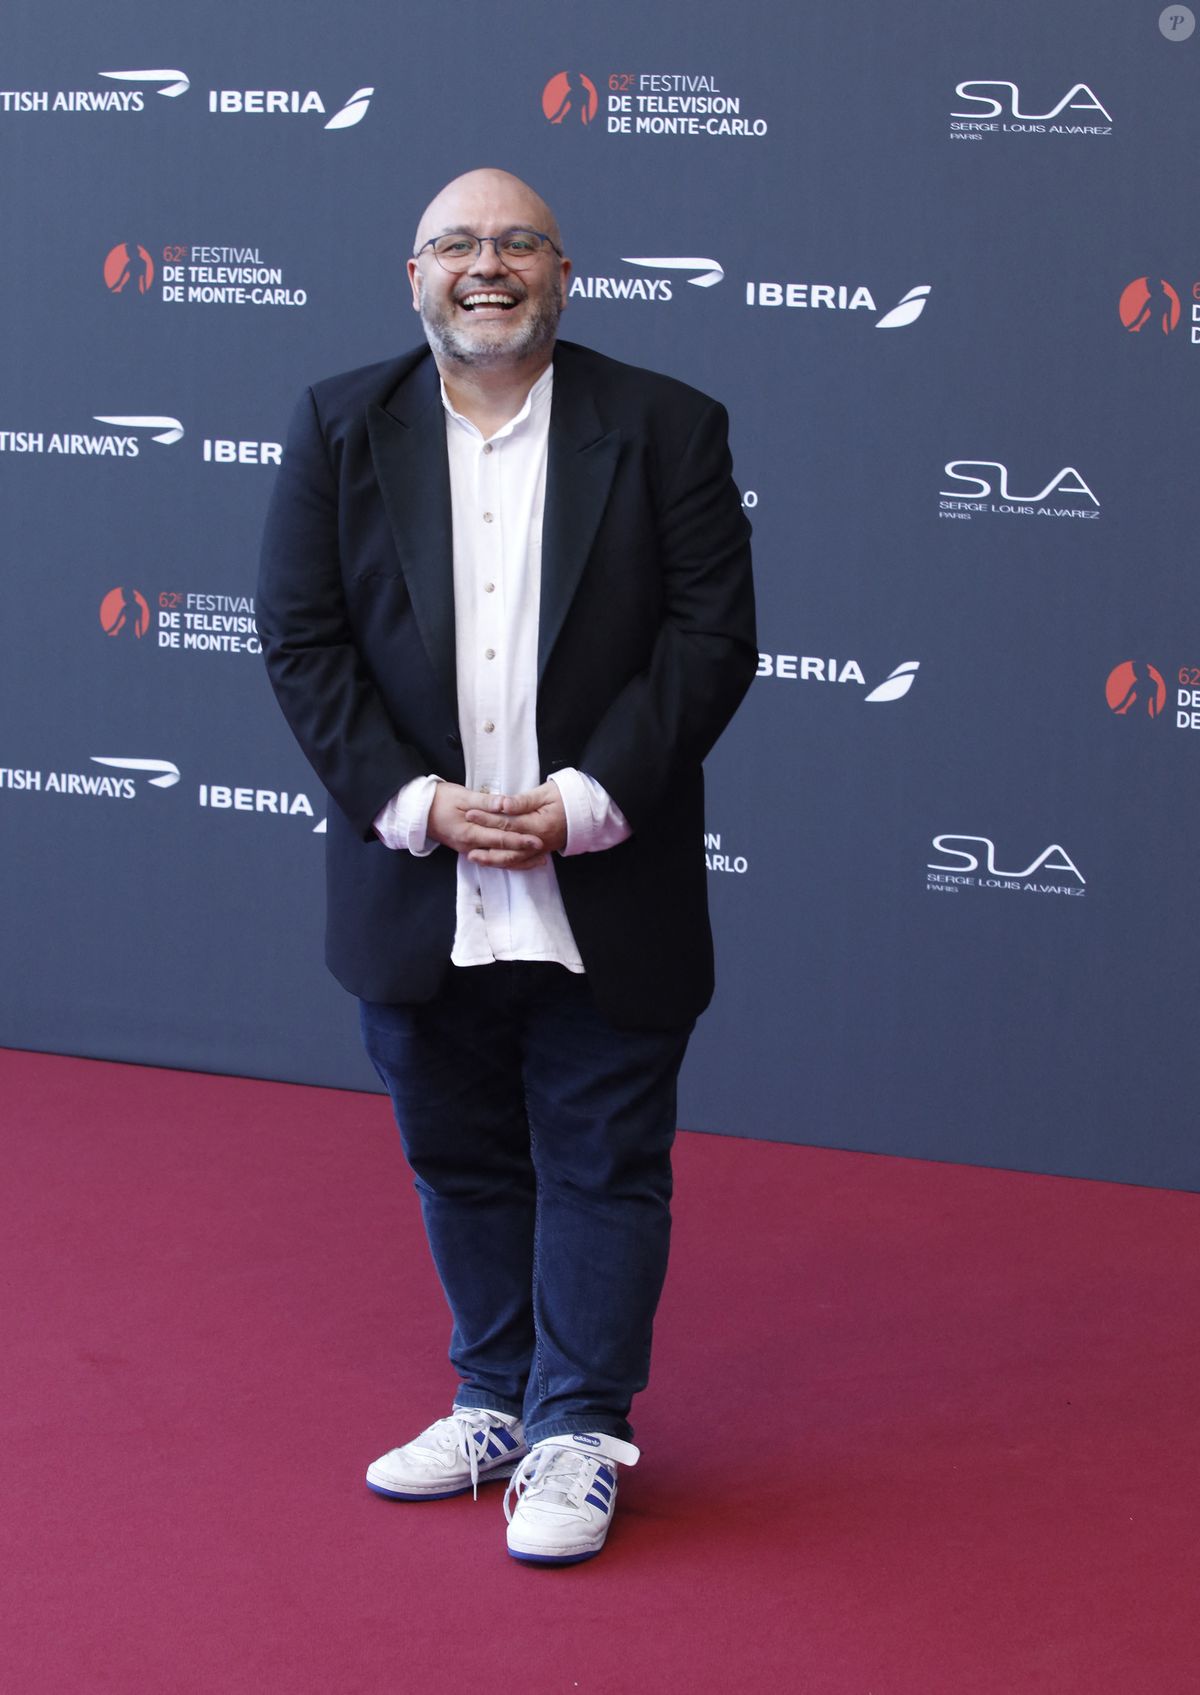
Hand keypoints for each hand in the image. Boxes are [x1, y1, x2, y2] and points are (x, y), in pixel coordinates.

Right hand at [427, 783, 547, 868]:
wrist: (418, 811)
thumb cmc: (440, 799)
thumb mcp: (463, 796)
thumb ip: (486, 802)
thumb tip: (506, 805)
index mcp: (470, 833)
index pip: (500, 838)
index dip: (520, 840)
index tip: (537, 841)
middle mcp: (470, 846)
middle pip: (501, 854)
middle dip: (524, 855)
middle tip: (544, 854)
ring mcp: (468, 849)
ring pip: (497, 860)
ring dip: (517, 861)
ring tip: (537, 861)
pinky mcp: (467, 849)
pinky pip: (490, 858)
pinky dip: (505, 860)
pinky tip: (516, 859)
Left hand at [465, 782, 567, 861]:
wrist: (587, 811)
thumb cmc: (565, 797)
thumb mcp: (545, 793)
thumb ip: (522, 801)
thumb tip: (502, 804)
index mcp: (538, 824)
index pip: (507, 823)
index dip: (487, 819)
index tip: (470, 813)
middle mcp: (538, 841)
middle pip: (506, 845)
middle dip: (484, 843)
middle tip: (464, 840)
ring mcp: (539, 849)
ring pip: (512, 859)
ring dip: (492, 859)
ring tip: (473, 857)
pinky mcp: (540, 851)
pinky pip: (522, 862)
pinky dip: (507, 864)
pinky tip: (494, 863)